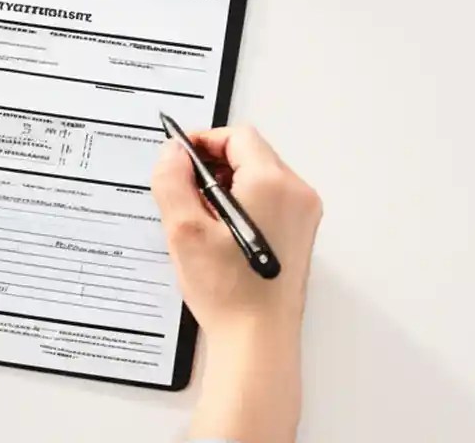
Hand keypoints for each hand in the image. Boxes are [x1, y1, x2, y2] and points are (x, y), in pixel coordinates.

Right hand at [151, 126, 321, 338]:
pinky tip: (219, 231)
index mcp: (272, 184)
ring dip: (226, 184)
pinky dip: (242, 201)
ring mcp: (303, 214)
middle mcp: (296, 193)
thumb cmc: (229, 291)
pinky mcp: (300, 232)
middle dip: (213, 164)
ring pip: (259, 175)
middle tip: (183, 188)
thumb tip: (172, 153)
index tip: (178, 155)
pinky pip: (269, 198)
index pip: (237, 137)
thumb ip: (173, 180)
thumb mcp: (184, 229)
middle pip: (251, 153)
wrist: (257, 338)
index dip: (203, 140)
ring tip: (200, 216)